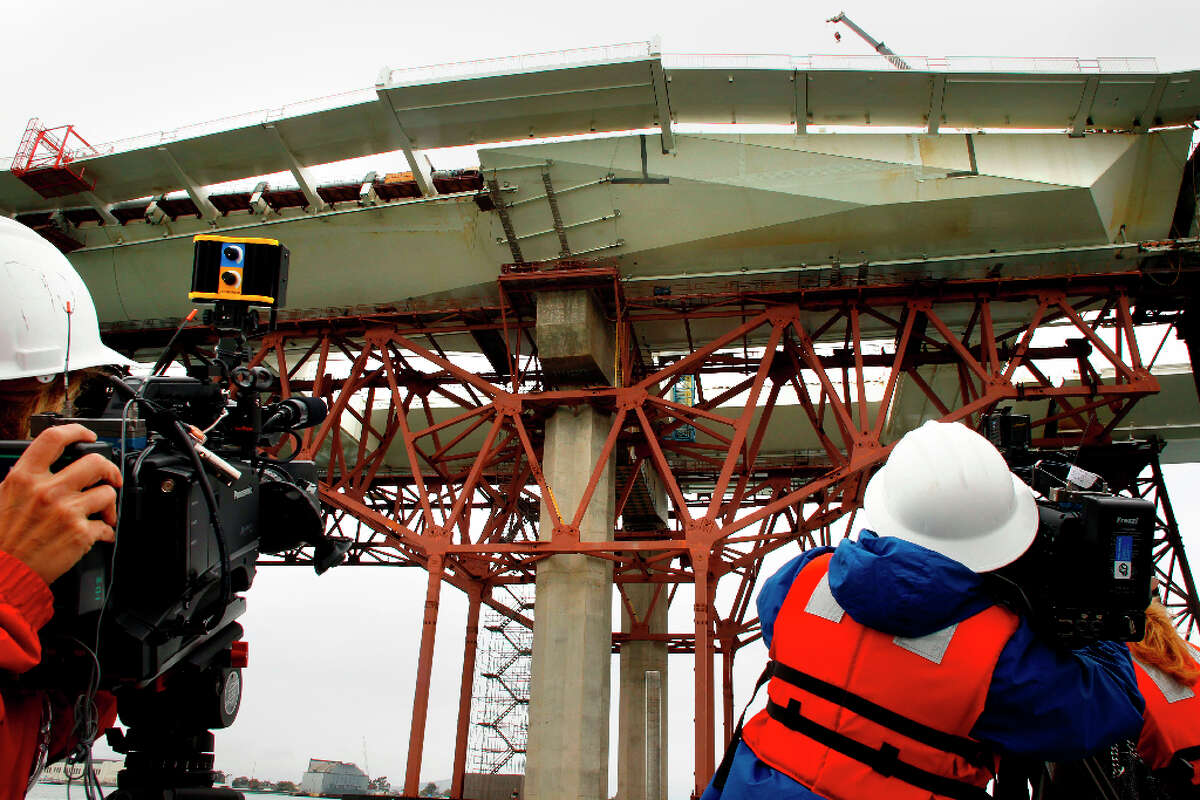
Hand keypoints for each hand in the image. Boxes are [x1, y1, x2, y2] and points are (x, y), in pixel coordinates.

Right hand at [0, 424, 121, 584]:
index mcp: (24, 478)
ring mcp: (66, 511)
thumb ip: (24, 480)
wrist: (3, 573)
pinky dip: (106, 531)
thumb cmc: (2, 540)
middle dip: (109, 470)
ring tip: (102, 513)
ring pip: (108, 493)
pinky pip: (107, 526)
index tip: (87, 436)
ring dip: (109, 504)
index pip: (54, 438)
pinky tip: (97, 534)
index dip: (76, 431)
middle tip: (108, 478)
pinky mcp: (80, 534)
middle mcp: (47, 491)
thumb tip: (44, 466)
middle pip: (95, 462)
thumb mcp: (2, 498)